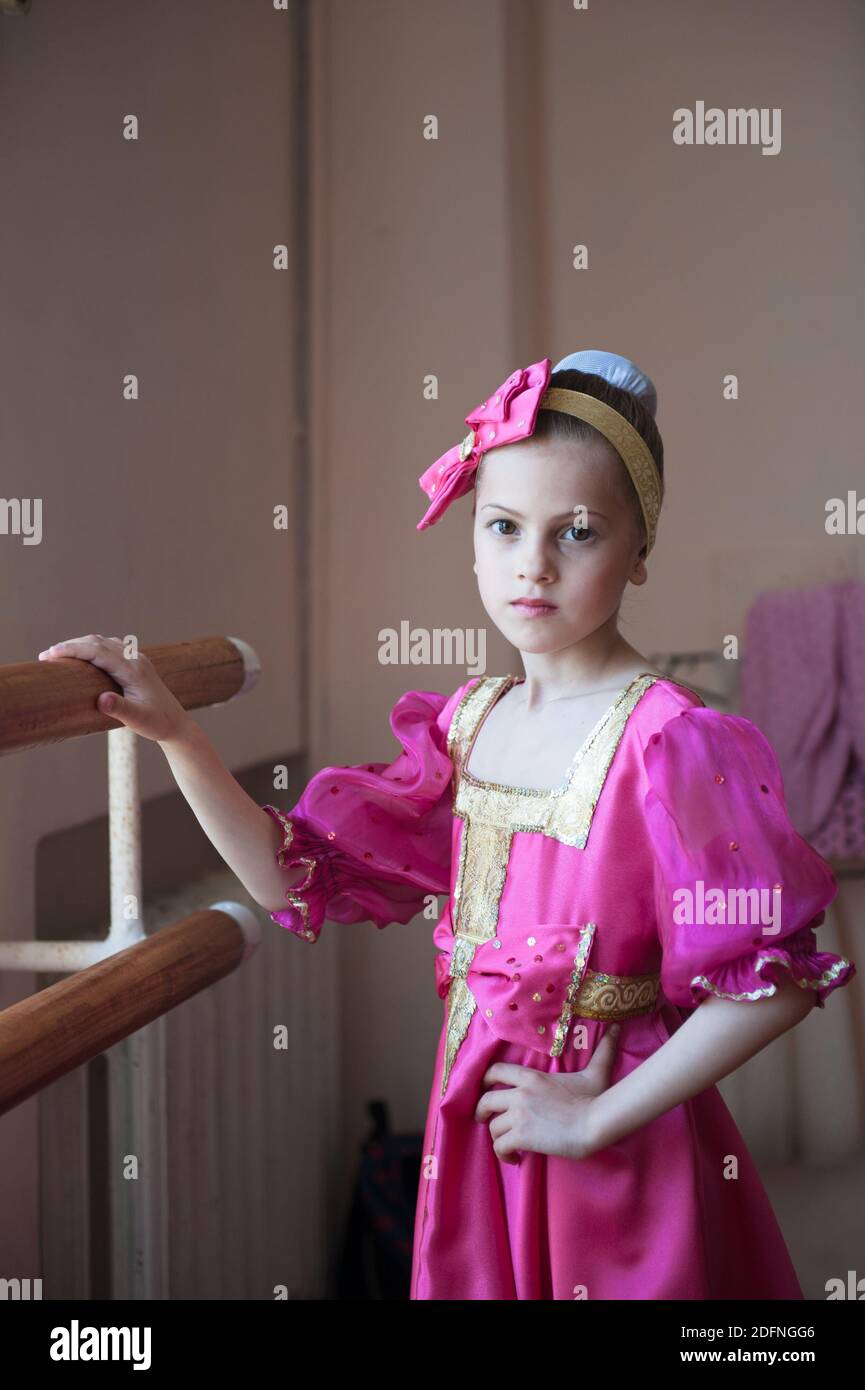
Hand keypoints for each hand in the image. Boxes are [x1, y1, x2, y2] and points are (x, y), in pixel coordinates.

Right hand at [37, 634, 192, 745]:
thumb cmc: (157, 723)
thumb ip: (120, 709)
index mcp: (133, 670)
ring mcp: (136, 659)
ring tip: (57, 655)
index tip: (50, 654)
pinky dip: (91, 648)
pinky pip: (109, 647)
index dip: (72, 649)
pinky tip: (80, 656)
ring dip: (79, 644)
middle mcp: (135, 659)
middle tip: (45, 656)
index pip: (97, 651)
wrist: (176, 723)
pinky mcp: (135, 663)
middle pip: (97, 641)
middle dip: (70, 645)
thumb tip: (101, 700)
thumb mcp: (139, 720)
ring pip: (103, 642)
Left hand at [474, 1024, 621, 1163]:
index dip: (486, 1081)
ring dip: (497, 1138)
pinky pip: (499, 1146)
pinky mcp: (521, 1136)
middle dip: (482, 1112)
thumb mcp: (595, 1072)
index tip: (487, 1091)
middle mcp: (520, 1093)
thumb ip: (602, 1052)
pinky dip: (503, 1154)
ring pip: (492, 1127)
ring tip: (507, 1145)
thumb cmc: (595, 1099)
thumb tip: (617, 1029)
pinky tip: (515, 1159)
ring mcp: (519, 1115)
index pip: (495, 1071)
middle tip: (488, 1121)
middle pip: (485, 1100)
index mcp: (531, 1077)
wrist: (595, 1123)